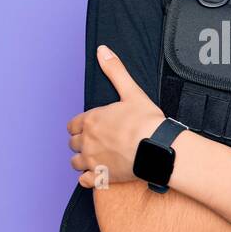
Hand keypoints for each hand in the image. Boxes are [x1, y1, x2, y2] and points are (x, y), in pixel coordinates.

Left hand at [67, 45, 165, 188]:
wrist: (157, 147)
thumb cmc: (146, 121)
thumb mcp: (131, 91)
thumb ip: (115, 70)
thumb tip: (103, 50)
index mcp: (91, 120)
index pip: (73, 125)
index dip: (80, 126)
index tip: (90, 128)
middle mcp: (87, 141)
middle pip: (73, 144)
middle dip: (81, 142)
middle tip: (96, 142)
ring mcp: (92, 160)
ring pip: (75, 162)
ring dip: (82, 160)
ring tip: (95, 159)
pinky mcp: (101, 176)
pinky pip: (85, 181)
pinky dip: (88, 179)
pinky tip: (95, 176)